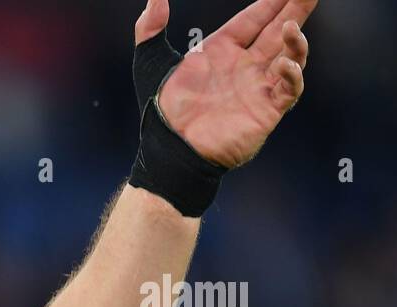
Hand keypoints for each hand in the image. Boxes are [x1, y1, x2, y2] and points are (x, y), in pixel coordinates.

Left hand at [137, 0, 315, 168]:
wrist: (170, 151)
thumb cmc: (161, 111)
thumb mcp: (150, 63)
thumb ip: (150, 28)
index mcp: (221, 51)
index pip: (252, 19)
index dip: (270, 2)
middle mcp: (244, 66)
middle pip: (278, 32)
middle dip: (295, 10)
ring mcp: (257, 87)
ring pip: (290, 56)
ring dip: (297, 41)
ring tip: (291, 26)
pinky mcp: (267, 110)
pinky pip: (290, 88)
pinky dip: (292, 74)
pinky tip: (284, 62)